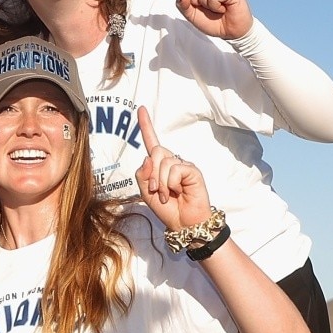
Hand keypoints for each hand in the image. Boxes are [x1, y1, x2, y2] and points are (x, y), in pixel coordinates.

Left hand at [133, 105, 213, 229]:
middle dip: (151, 174)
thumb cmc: (167, 208)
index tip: (140, 109)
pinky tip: (178, 191)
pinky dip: (171, 183)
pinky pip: (175, 169)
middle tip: (156, 191)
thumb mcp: (146, 192)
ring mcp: (183, 165)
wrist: (183, 223)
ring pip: (164, 161)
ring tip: (167, 195)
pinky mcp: (192, 170)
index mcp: (159, 165)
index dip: (146, 125)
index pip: (152, 142)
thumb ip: (142, 175)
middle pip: (155, 152)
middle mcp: (171, 161)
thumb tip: (148, 158)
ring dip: (161, 183)